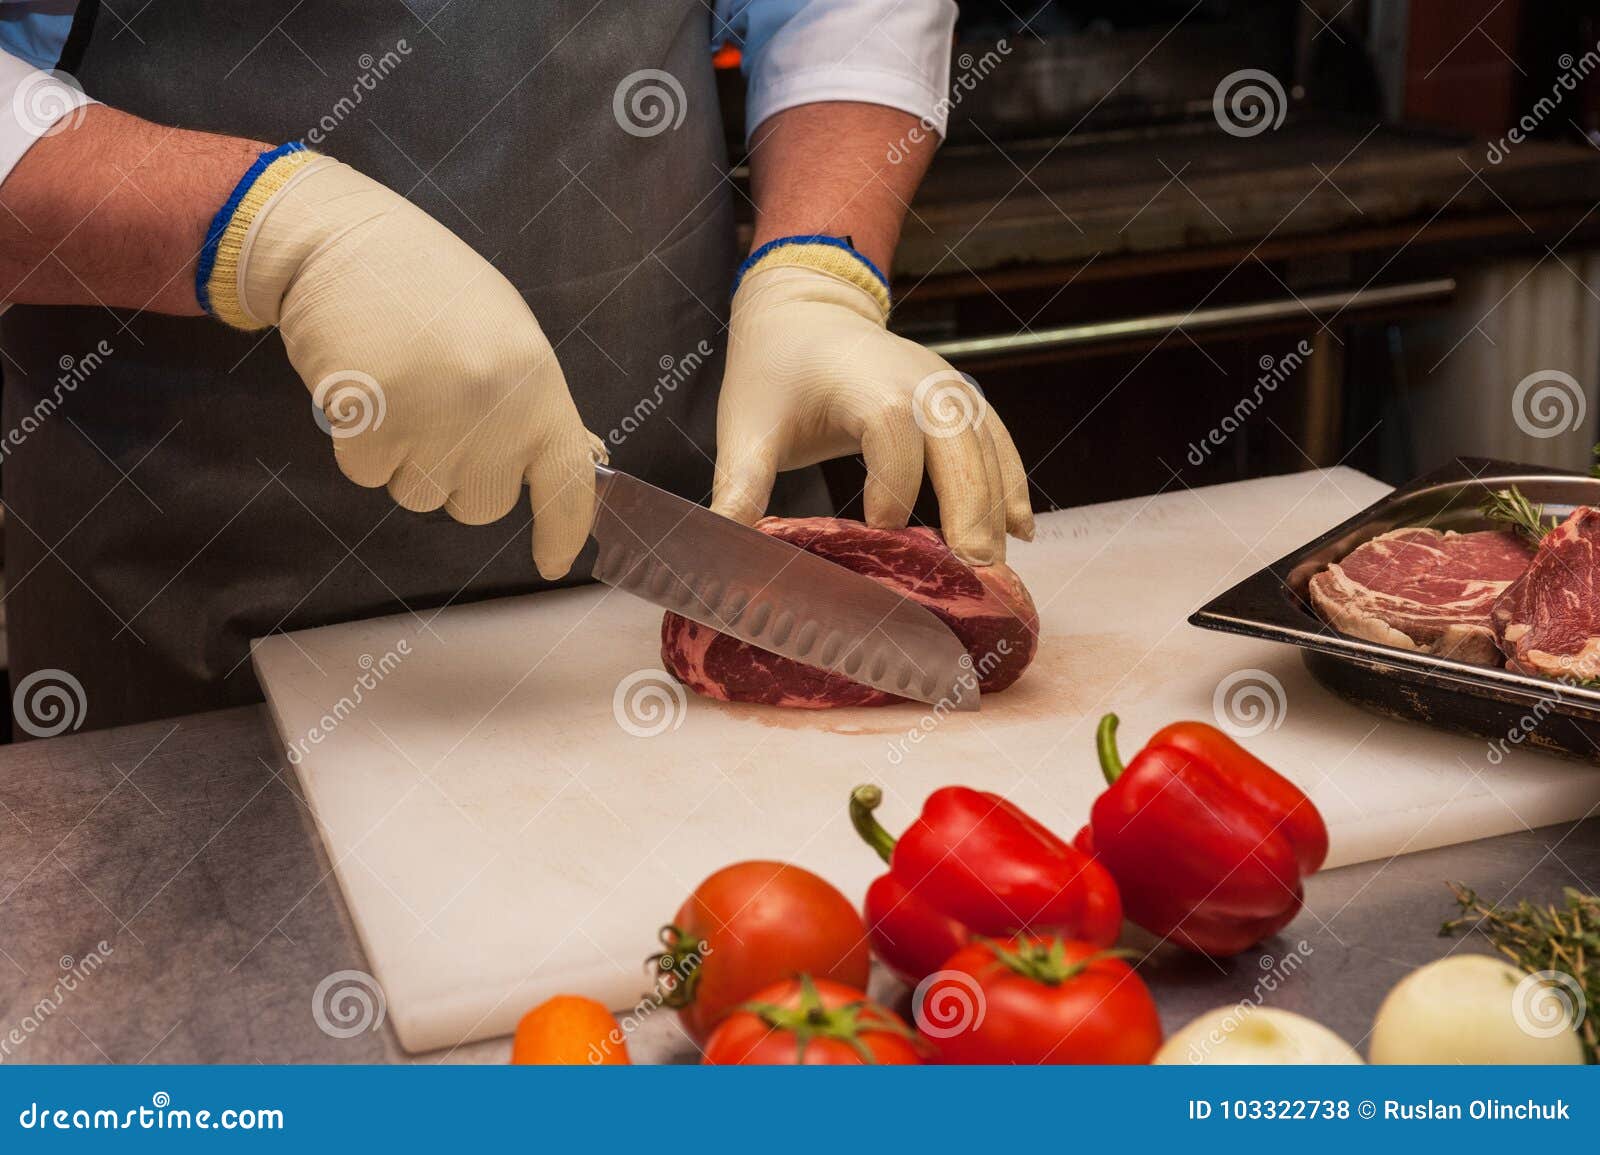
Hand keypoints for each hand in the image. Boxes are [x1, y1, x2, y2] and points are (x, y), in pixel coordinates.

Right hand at [220, 155, 599, 578]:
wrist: (343, 240)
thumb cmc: (430, 289)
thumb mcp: (508, 339)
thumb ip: (535, 407)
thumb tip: (577, 467)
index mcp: (539, 385)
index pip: (568, 482)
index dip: (563, 531)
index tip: (552, 564)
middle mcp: (495, 410)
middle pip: (481, 505)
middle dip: (457, 477)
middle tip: (437, 414)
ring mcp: (433, 421)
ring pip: (419, 496)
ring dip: (403, 460)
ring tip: (398, 390)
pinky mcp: (370, 425)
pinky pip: (367, 476)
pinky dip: (359, 445)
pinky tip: (362, 388)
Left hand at [711, 264, 1033, 564]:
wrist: (804, 311)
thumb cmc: (772, 373)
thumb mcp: (744, 430)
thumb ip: (739, 490)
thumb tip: (719, 557)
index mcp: (861, 382)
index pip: (891, 431)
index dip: (892, 484)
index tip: (879, 535)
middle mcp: (916, 379)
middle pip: (957, 440)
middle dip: (969, 508)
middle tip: (972, 575)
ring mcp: (945, 385)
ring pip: (986, 445)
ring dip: (996, 506)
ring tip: (994, 570)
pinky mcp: (959, 397)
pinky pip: (997, 439)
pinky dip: (1012, 483)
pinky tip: (1021, 531)